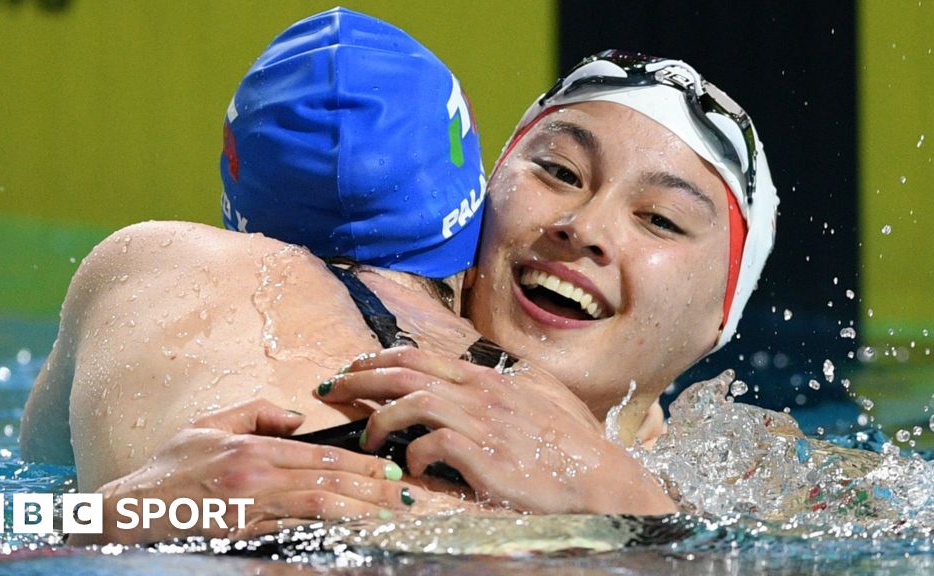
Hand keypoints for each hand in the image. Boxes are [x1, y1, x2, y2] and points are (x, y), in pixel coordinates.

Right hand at [68, 399, 471, 544]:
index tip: (388, 468)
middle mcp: (253, 478)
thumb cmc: (169, 466)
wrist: (130, 510)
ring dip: (358, 511)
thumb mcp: (209, 423)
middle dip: (370, 488)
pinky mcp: (243, 535)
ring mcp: (249, 510)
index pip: (317, 453)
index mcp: (250, 448)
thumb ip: (257, 412)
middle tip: (405, 494)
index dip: (357, 461)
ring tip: (389, 514)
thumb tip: (298, 417)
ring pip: (315, 509)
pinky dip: (324, 533)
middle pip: (326, 482)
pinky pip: (292, 533)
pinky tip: (349, 534)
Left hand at [315, 347, 676, 515]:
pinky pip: (431, 445)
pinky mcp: (484, 455)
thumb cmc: (574, 444)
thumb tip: (502, 371)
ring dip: (379, 417)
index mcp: (489, 376)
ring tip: (366, 435)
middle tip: (333, 388)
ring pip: (412, 401)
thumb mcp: (547, 396)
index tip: (354, 370)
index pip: (420, 355)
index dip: (379, 359)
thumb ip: (517, 380)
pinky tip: (407, 466)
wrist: (600, 479)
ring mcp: (483, 421)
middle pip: (405, 369)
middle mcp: (481, 391)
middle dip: (360, 375)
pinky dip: (412, 454)